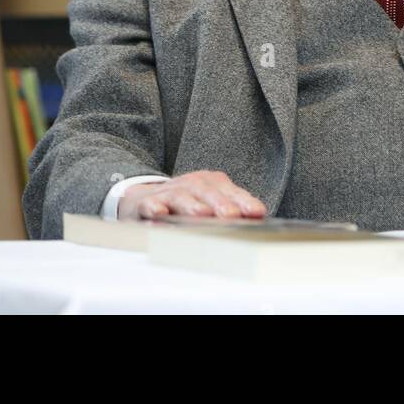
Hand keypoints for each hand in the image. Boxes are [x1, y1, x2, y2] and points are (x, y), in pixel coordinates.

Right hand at [118, 170, 266, 220]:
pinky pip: (151, 205)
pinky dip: (154, 209)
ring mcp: (170, 193)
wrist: (145, 197)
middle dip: (220, 203)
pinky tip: (160, 214)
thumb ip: (235, 208)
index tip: (256, 213)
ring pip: (181, 196)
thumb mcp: (212, 201)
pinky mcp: (147, 203)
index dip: (244, 201)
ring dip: (192, 205)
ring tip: (201, 215)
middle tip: (231, 216)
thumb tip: (258, 220)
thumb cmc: (186, 202)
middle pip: (208, 191)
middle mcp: (192, 185)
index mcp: (212, 184)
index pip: (231, 192)